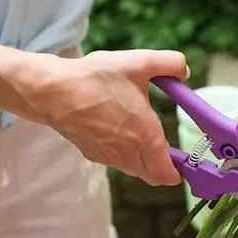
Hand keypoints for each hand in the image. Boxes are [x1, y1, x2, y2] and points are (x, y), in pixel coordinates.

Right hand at [22, 49, 188, 185]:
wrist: (51, 91)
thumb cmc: (94, 79)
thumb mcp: (139, 62)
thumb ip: (170, 63)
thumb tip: (183, 71)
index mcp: (145, 137)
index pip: (167, 174)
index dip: (180, 173)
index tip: (186, 163)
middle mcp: (127, 153)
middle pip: (152, 175)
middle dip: (163, 166)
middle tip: (168, 148)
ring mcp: (107, 156)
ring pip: (133, 168)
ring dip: (143, 158)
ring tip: (141, 130)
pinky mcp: (91, 153)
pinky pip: (115, 160)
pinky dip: (123, 151)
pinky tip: (117, 127)